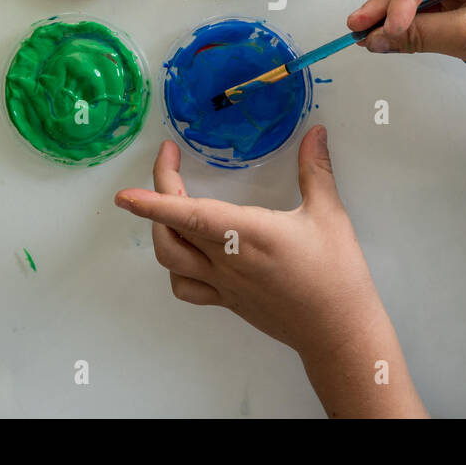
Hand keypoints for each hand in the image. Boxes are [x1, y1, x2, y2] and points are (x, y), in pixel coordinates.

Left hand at [116, 127, 426, 416]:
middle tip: (171, 164)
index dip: (154, 201)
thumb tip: (315, 132)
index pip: (188, 215)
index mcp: (247, 235)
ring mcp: (224, 285)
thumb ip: (315, 169)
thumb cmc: (336, 275)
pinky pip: (186, 287)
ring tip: (170, 203)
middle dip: (157, 197)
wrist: (338, 332)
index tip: (126, 193)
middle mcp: (227, 261)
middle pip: (170, 232)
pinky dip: (175, 267)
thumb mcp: (329, 214)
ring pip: (171, 261)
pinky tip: (186, 252)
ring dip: (161, 231)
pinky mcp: (228, 301)